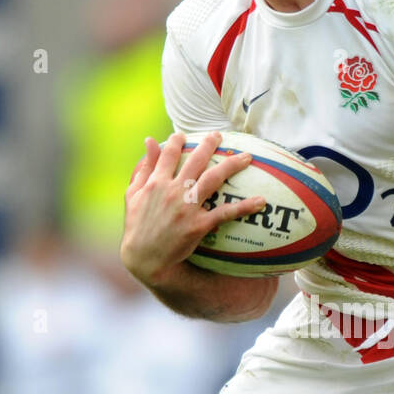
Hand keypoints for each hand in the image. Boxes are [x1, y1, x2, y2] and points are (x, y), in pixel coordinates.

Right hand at [121, 130, 265, 285]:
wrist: (144, 258)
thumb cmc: (137, 227)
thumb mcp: (133, 194)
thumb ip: (143, 167)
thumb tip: (149, 141)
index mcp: (156, 182)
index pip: (168, 154)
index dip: (177, 141)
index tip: (184, 135)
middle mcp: (173, 190)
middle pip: (196, 160)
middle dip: (210, 144)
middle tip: (220, 135)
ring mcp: (187, 207)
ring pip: (213, 179)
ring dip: (232, 165)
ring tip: (247, 157)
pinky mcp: (199, 225)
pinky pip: (225, 212)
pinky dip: (244, 206)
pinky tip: (260, 201)